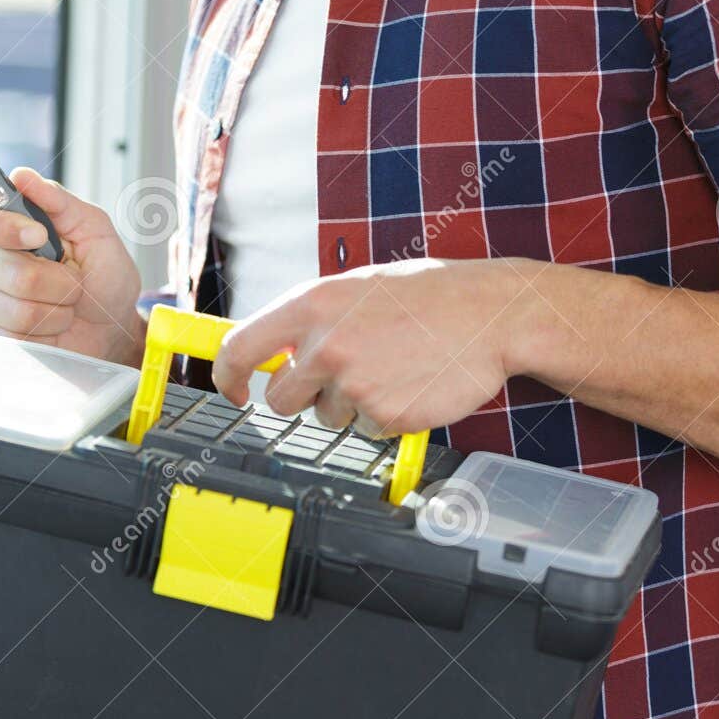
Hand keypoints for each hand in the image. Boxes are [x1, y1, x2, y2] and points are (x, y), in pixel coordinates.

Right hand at [0, 166, 144, 365]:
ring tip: (64, 307)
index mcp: (2, 228)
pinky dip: (46, 334)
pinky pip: (10, 338)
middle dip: (54, 279)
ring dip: (56, 309)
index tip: (39, 234)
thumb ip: (59, 201)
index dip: (1, 226)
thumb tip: (21, 175)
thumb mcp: (94, 230)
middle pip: (0, 266)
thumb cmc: (103, 277)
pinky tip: (49, 331)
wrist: (111, 330)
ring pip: (13, 306)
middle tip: (74, 282)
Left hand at [210, 258, 527, 434]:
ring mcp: (354, 383)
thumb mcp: (357, 289)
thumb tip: (275, 351)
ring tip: (391, 367)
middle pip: (281, 399)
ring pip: (328, 416)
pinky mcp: (384, 414)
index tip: (235, 390)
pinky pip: (368, 429)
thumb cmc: (428, 296)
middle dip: (304, 396)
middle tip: (343, 375)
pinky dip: (386, 414)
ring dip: (352, 403)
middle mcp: (325, 344)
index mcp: (312, 304)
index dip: (229, 377)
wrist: (489, 314)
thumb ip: (312, 319)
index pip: (239, 348)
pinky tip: (410, 383)